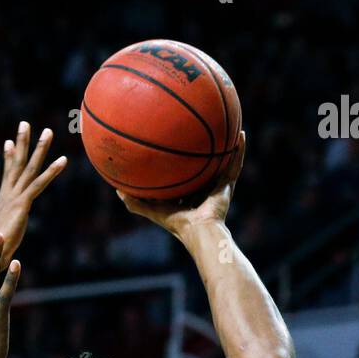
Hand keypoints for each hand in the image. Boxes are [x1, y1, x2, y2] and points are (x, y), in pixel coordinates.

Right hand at [0, 122, 66, 266]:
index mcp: (2, 203)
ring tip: (49, 131)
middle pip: (16, 164)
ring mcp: (15, 198)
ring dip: (39, 148)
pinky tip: (64, 160)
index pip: (7, 176)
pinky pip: (40, 183)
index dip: (8, 158)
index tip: (8, 143)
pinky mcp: (22, 204)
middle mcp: (7, 196)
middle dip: (21, 142)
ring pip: (29, 168)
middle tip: (24, 123)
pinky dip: (52, 171)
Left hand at [116, 131, 245, 240]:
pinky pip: (235, 164)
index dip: (182, 164)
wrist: (198, 231)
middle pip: (205, 166)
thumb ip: (136, 202)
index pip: (186, 176)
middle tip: (203, 131)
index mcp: (188, 195)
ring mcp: (218, 187)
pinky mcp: (228, 186)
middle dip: (205, 151)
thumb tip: (116, 191)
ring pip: (223, 162)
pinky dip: (240, 151)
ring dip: (227, 146)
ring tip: (230, 126)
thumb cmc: (177, 223)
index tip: (178, 146)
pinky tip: (242, 134)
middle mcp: (204, 189)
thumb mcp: (153, 210)